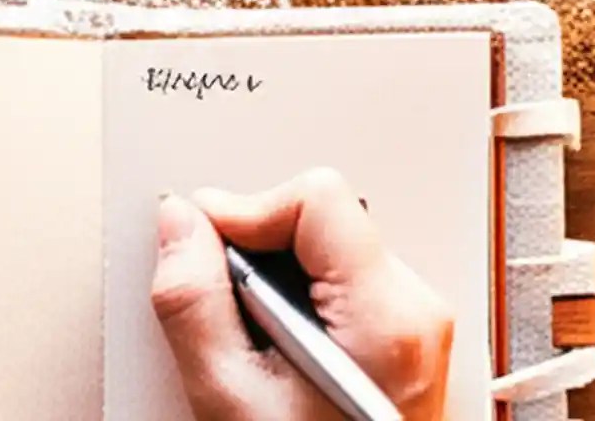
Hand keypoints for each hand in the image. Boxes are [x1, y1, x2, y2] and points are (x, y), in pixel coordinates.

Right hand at [151, 168, 453, 420]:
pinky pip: (340, 282)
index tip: (201, 239)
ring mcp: (414, 325)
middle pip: (320, 217)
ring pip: (325, 247)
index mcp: (386, 318)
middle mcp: (414, 310)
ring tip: (255, 343)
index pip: (316, 196)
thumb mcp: (229, 397)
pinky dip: (296, 299)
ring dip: (274, 278)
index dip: (244, 209)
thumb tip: (180, 225)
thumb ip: (195, 300)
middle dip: (257, 247)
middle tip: (226, 310)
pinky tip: (279, 350)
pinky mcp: (403, 337)